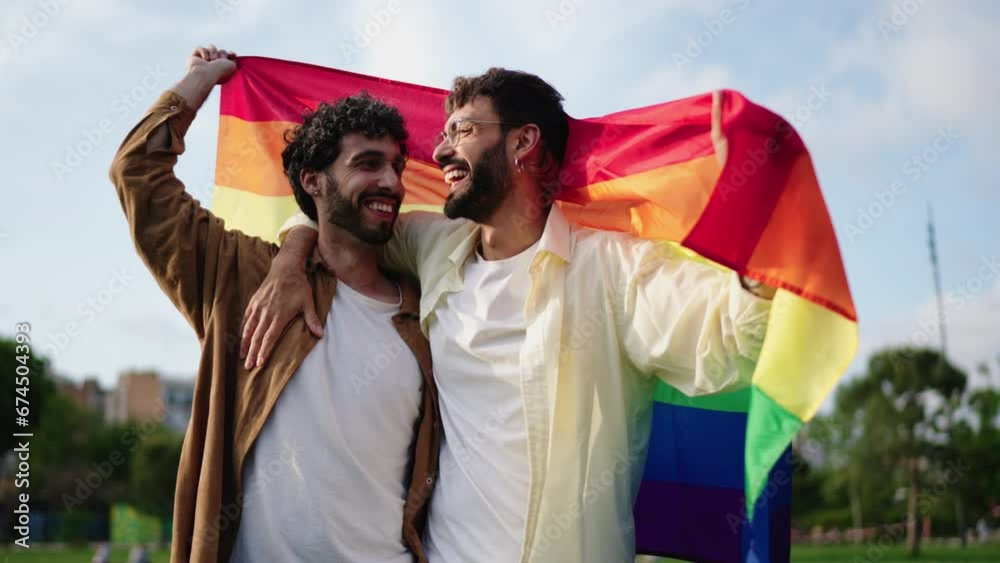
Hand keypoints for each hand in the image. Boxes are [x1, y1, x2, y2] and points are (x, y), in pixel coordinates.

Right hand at [186, 44, 236, 84]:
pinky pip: (201, 48)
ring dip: (214, 52)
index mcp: (223, 69)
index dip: (229, 54)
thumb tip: (232, 54)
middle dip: (222, 54)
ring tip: (212, 60)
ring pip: (211, 47)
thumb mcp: (233, 67)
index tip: (231, 54)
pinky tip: (205, 59)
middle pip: (221, 51)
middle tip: (219, 61)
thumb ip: (233, 60)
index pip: (228, 57)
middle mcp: (214, 65)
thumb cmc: (220, 72)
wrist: (206, 74)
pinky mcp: (195, 58)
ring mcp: (204, 61)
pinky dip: (204, 52)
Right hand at [241, 250, 323, 368]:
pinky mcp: (254, 302)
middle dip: (252, 353)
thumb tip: (320, 335)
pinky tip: (241, 338)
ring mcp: (258, 307)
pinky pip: (246, 318)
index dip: (264, 351)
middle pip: (257, 337)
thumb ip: (312, 319)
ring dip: (245, 343)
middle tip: (248, 367)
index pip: (270, 337)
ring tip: (242, 356)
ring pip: (249, 329)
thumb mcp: (308, 301)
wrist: (285, 268)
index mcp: (279, 315)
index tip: (260, 363)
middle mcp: (266, 313)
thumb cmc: (299, 286)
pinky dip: (243, 329)